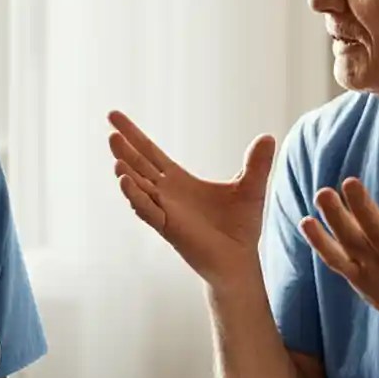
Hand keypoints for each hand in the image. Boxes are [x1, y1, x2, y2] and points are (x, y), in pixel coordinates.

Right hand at [107, 110, 276, 284]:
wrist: (240, 260)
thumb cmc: (240, 227)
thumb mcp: (250, 187)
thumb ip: (256, 163)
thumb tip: (269, 137)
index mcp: (178, 181)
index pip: (150, 152)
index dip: (133, 135)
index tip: (114, 116)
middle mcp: (166, 194)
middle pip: (138, 164)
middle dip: (124, 147)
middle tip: (110, 127)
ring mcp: (164, 211)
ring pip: (138, 187)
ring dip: (126, 170)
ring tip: (116, 153)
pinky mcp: (169, 228)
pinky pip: (148, 210)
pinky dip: (136, 196)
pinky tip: (125, 180)